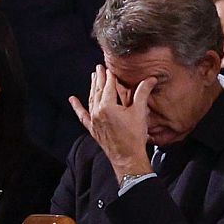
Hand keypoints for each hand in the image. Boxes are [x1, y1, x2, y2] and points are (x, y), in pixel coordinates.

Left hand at [70, 66, 153, 182]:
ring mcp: (93, 120)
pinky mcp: (92, 128)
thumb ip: (142, 93)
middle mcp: (97, 111)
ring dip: (92, 87)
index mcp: (108, 106)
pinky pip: (82, 115)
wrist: (127, 157)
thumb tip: (150, 79)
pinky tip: (73, 100)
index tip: (110, 67)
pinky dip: (77, 107)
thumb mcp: (140, 112)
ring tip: (93, 77)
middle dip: (99, 78)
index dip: (110, 76)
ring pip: (91, 99)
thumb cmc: (134, 136)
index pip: (108, 86)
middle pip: (98, 91)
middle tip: (99, 67)